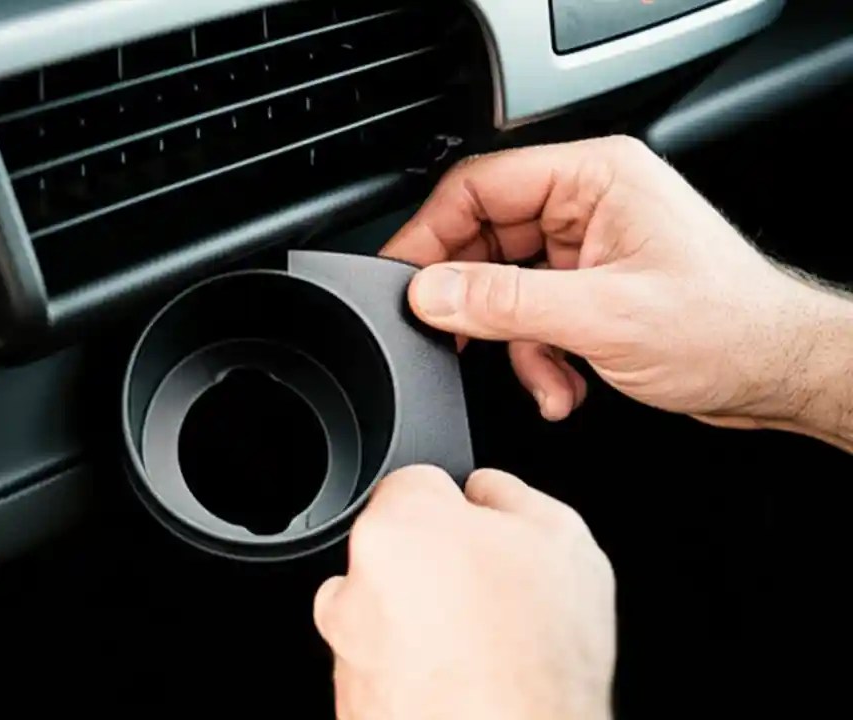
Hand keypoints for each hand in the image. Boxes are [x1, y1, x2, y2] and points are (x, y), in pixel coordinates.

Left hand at [314, 465, 615, 719]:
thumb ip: (511, 495)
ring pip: (384, 611)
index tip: (481, 536)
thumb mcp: (564, 540)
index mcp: (402, 524)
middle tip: (491, 602)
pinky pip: (380, 667)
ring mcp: (345, 644)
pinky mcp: (348, 696)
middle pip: (395, 550)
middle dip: (435, 566)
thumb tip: (487, 490)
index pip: (416, 483)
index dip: (458, 509)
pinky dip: (411, 672)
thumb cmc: (537, 660)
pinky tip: (460, 683)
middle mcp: (355, 580)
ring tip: (479, 652)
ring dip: (419, 622)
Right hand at [382, 135, 850, 435]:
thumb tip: (432, 293)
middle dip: (474, 301)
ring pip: (504, 286)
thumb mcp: (602, 318)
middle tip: (451, 336)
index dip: (430, 233)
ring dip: (512, 342)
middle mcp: (590, 204)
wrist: (779, 374)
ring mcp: (589, 248)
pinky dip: (537, 358)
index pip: (479, 186)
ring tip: (539, 376)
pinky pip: (531, 315)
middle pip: (485, 239)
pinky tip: (561, 386)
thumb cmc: (728, 328)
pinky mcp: (591, 289)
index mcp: (595, 178)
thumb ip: (506, 303)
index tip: (401, 278)